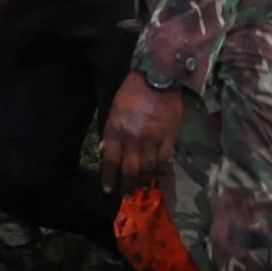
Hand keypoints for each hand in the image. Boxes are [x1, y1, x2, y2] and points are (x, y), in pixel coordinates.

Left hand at [98, 73, 187, 194]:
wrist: (158, 76)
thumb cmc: (132, 91)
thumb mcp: (114, 109)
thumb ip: (109, 131)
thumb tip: (102, 149)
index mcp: (116, 130)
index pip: (110, 160)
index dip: (109, 177)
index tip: (109, 190)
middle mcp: (133, 138)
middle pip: (129, 169)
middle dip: (128, 185)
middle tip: (129, 194)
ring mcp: (152, 138)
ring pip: (147, 168)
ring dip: (145, 181)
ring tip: (144, 188)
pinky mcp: (169, 137)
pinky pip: (165, 160)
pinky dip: (162, 172)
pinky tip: (160, 177)